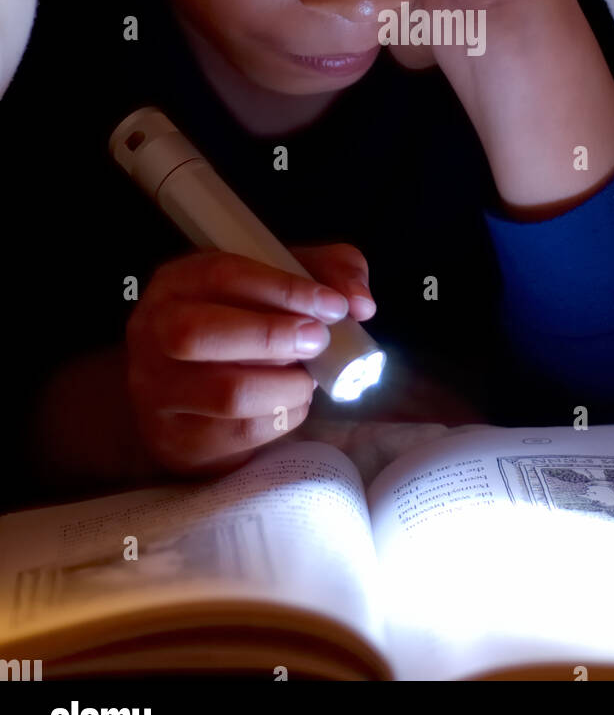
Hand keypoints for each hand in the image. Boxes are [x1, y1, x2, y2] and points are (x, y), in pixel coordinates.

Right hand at [125, 244, 375, 476]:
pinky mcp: (177, 441)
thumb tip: (360, 302)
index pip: (224, 275)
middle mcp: (152, 333)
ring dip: (286, 385)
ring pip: (226, 392)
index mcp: (177, 282)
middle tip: (318, 341)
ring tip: (306, 378)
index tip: (333, 306)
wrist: (189, 393)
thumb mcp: (282, 284)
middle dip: (273, 336)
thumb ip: (327, 273)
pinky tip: (290, 402)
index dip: (285, 289)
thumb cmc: (244, 323)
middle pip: (201, 334)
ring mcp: (157, 392)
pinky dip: (282, 417)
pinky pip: (240, 434)